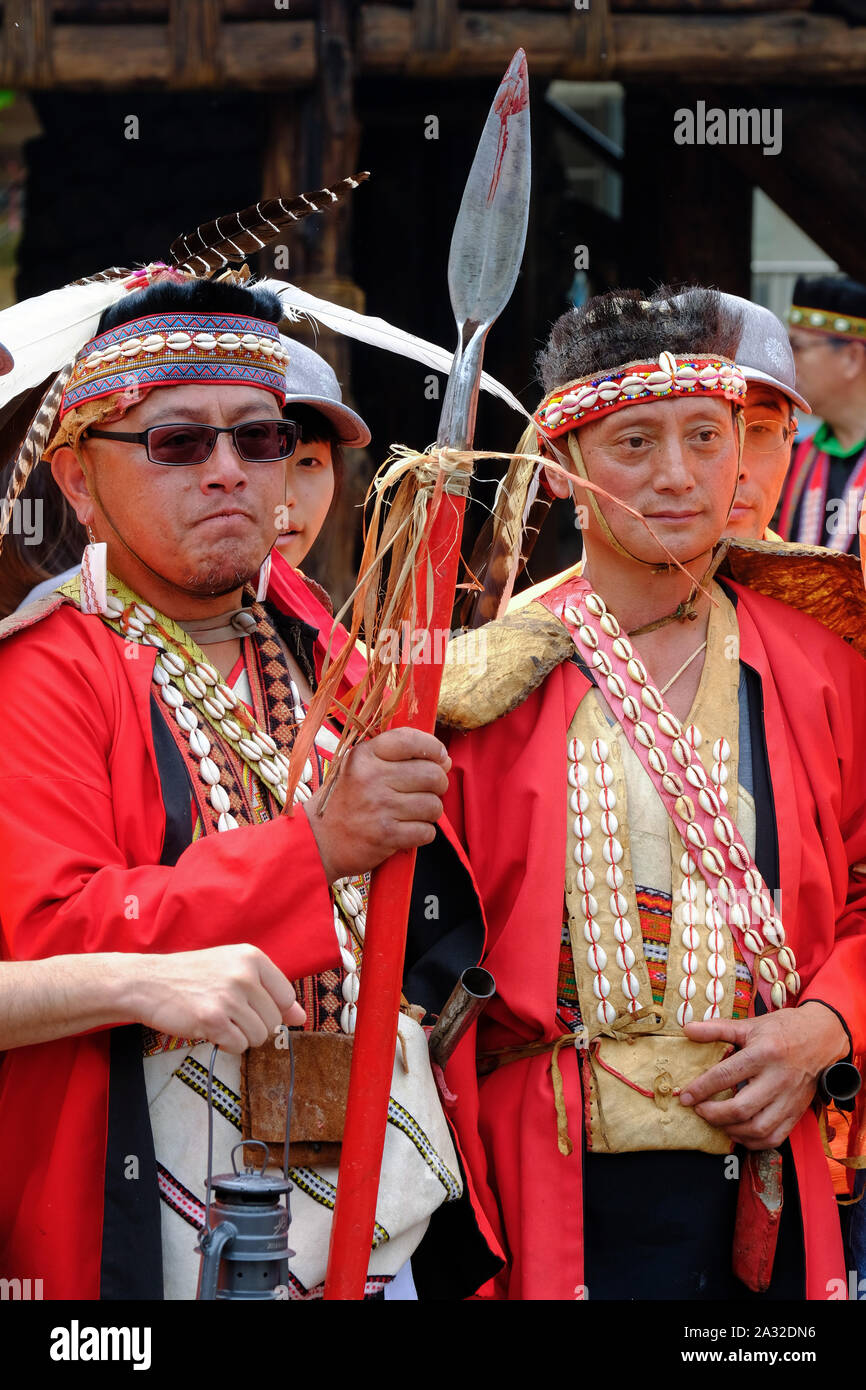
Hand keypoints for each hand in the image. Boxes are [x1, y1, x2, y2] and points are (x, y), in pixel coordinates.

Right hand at [125, 944, 305, 1052]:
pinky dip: (226, 1045)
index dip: (271, 1009)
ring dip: (240, 1037)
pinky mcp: (213, 1020)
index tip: (250, 1007)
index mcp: (252, 957)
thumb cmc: (191, 977)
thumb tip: (300, 1017)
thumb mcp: (232, 971)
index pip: (286, 996)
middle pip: (274, 1020)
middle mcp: (244, 974)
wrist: (146, 983)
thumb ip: (269, 991)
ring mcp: (229, 997)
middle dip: (254, 1025)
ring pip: (259, 1036)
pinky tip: (209, 1030)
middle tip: (228, 1015)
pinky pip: (239, 1046)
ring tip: (218, 1021)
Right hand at [302, 728, 450, 881]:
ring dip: (430, 812)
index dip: (434, 748)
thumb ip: (397, 757)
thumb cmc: (345, 800)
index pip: (411, 740)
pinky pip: (427, 832)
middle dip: (438, 784)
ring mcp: (380, 807)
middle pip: (432, 775)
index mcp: (365, 755)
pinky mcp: (386, 835)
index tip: (439, 758)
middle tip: (427, 791)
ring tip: (413, 813)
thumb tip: (444, 759)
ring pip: (433, 805)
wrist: (319, 840)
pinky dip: (422, 833)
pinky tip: (407, 831)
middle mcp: (372, 777)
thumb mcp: (359, 766)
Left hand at [679, 1004, 848, 1148]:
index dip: (701, 1089)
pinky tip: (738, 1132)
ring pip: (757, 1128)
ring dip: (731, 1130)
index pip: (725, 1076)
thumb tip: (688, 1030)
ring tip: (717, 1121)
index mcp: (762, 1053)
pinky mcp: (797, 1112)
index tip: (686, 1097)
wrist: (821, 1038)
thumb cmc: (782, 1030)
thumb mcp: (749, 1024)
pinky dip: (753, 1141)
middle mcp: (777, 1079)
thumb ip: (717, 1029)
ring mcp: (789, 1099)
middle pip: (740, 1109)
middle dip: (713, 1114)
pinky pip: (775, 1138)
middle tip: (699, 1110)